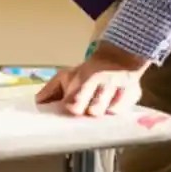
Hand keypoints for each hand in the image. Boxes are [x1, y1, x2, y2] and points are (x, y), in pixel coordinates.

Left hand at [35, 41, 149, 116]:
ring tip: (97, 106)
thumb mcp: (66, 76)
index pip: (75, 103)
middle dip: (88, 113)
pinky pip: (122, 112)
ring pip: (108, 113)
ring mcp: (119, 89)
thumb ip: (50, 91)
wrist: (116, 58)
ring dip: (101, 113)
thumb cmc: (87, 72)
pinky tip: (111, 105)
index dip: (72, 109)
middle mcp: (102, 84)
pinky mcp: (133, 95)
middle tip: (85, 109)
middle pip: (93, 111)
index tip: (69, 109)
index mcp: (83, 79)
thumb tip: (37, 103)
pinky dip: (115, 111)